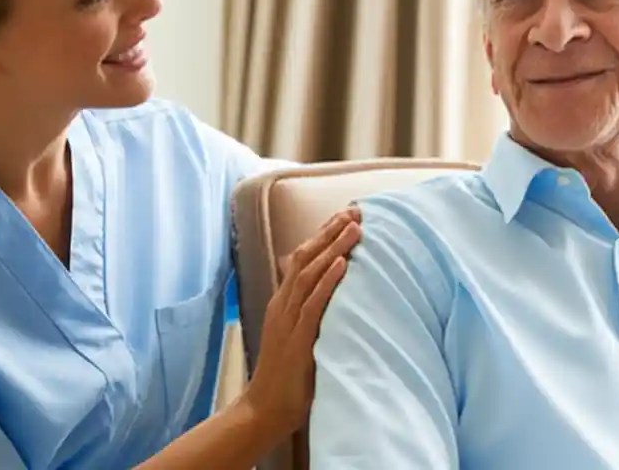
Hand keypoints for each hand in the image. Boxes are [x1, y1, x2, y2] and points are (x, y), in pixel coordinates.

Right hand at [243, 206, 361, 439]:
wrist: (263, 409)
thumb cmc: (286, 376)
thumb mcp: (297, 335)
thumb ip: (309, 312)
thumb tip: (332, 293)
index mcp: (283, 302)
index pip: (302, 258)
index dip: (323, 234)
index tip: (346, 215)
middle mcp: (283, 305)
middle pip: (305, 257)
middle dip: (331, 231)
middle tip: (355, 210)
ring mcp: (288, 321)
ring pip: (310, 274)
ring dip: (333, 247)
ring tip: (354, 227)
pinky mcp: (297, 339)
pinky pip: (313, 304)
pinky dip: (328, 281)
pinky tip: (343, 264)